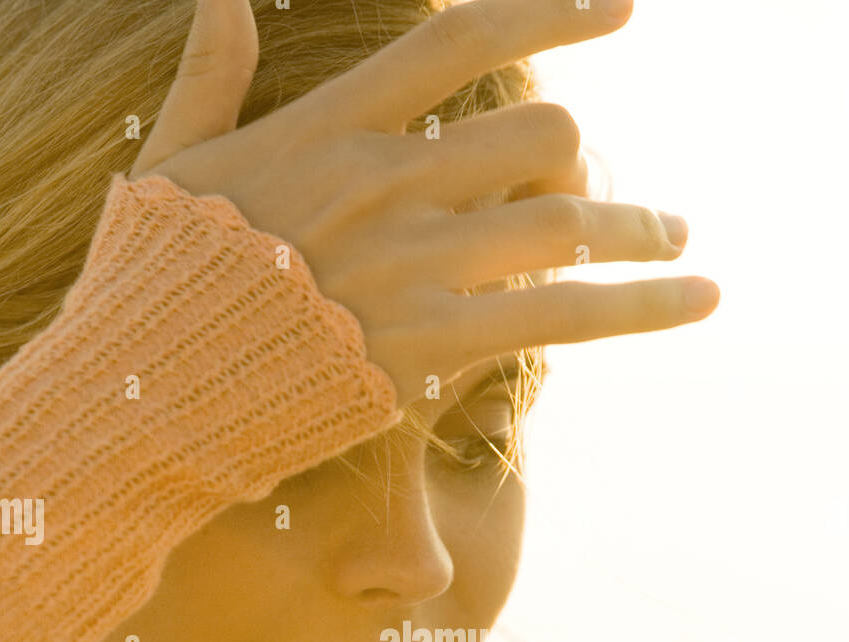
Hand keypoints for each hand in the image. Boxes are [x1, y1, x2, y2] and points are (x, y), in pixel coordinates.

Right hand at [131, 0, 718, 407]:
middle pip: (539, 134)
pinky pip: (563, 315)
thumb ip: (210, 75)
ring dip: (639, 227)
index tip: (624, 6)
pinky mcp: (431, 344)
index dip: (552, 9)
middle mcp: (385, 183)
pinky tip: (705, 298)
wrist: (143, 397)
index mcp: (331, 128)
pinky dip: (645, 306)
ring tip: (682, 241)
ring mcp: (411, 264)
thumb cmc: (153, 287)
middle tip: (620, 198)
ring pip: (567, 219)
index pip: (459, 39)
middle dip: (591, 164)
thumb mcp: (170, 165)